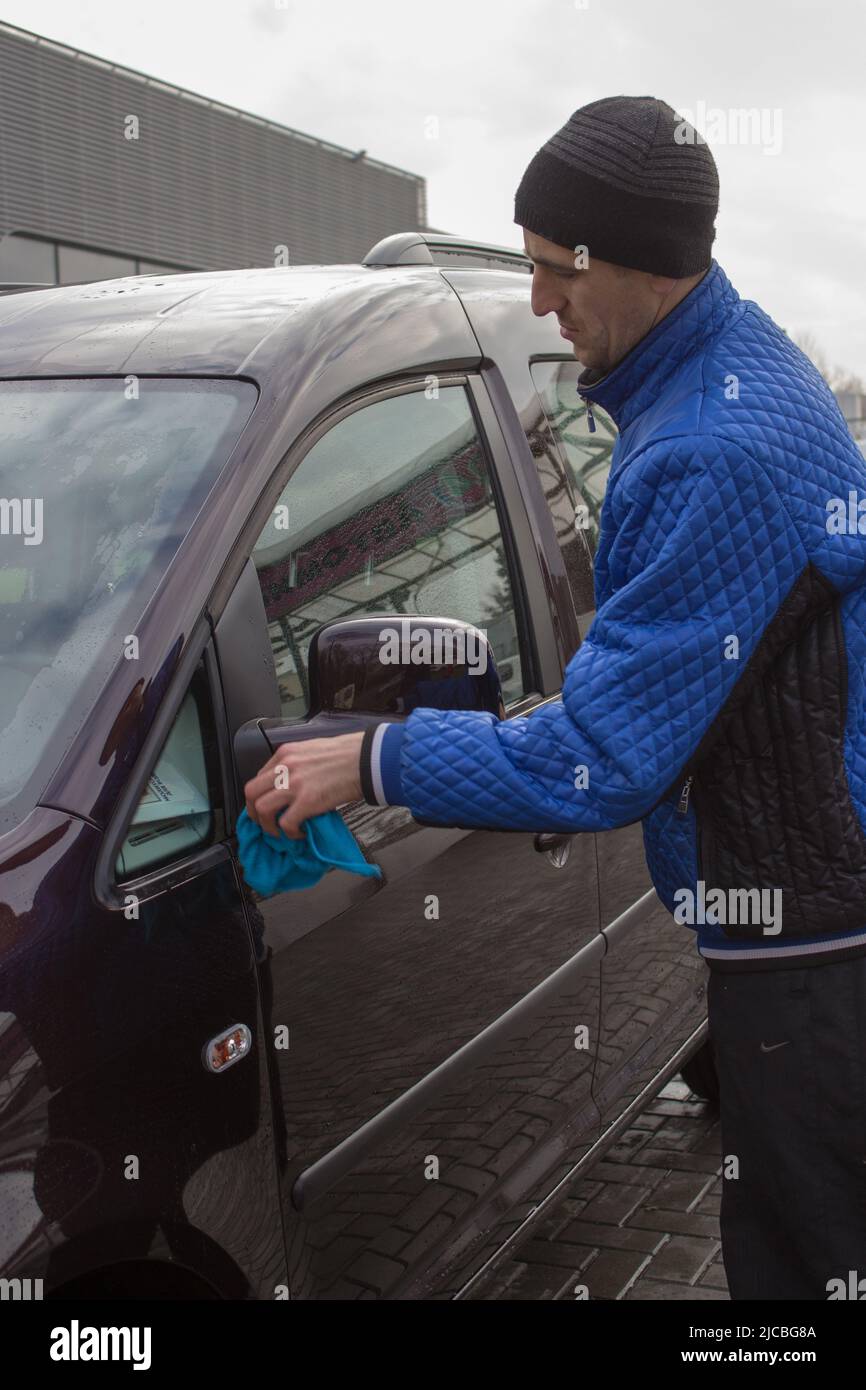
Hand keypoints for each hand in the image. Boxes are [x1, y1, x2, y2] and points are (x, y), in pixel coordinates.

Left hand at [243, 731, 364, 839]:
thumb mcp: (313, 750)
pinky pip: (285, 823)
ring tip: (279, 832)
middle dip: (254, 812)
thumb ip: (298, 764)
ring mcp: (294, 784)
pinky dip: (289, 833)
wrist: (368, 759)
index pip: (259, 776)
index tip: (266, 804)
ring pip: (262, 809)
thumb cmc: (348, 754)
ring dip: (267, 825)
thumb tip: (293, 783)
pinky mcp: (307, 801)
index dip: (260, 795)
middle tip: (264, 822)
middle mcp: (285, 767)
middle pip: (252, 792)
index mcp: (286, 753)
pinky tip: (300, 833)